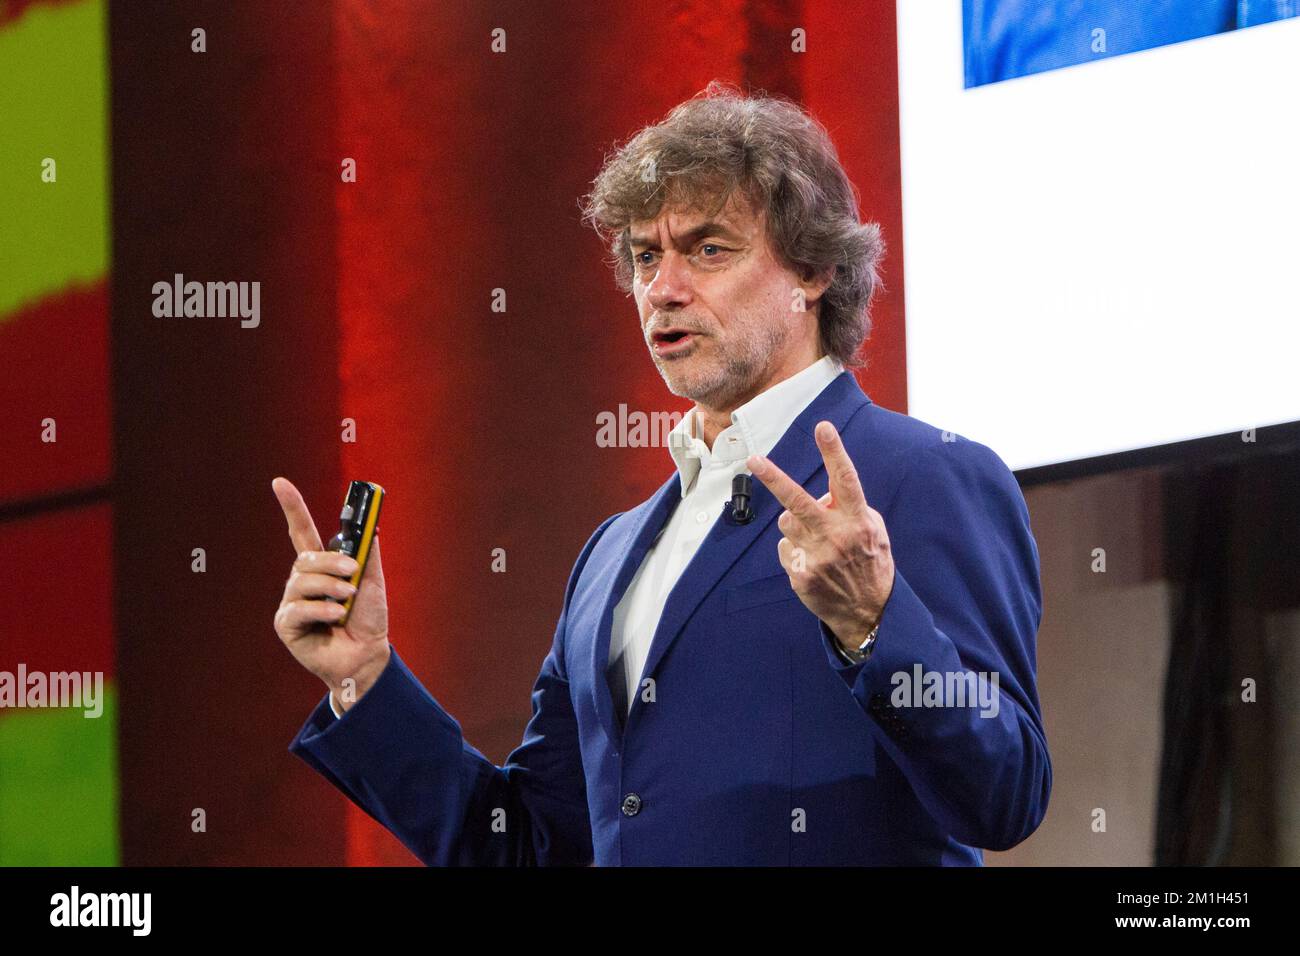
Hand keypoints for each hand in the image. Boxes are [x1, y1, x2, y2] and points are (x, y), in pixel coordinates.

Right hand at [272, 477, 390, 711]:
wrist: (367, 656)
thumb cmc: (368, 620)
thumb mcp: (372, 581)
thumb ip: (367, 553)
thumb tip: (370, 525)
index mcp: (321, 567)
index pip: (301, 532)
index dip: (291, 507)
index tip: (280, 483)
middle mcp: (302, 582)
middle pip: (305, 557)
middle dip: (330, 561)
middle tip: (352, 571)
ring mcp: (292, 603)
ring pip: (301, 581)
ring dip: (329, 586)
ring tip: (346, 599)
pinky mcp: (287, 625)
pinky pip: (298, 607)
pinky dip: (321, 609)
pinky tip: (335, 616)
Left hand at [747, 420, 893, 652]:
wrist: (869, 613)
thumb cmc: (870, 563)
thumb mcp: (874, 531)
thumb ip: (850, 508)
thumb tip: (821, 494)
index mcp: (858, 520)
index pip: (845, 479)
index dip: (834, 451)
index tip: (823, 427)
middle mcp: (837, 536)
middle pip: (798, 500)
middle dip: (774, 477)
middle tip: (753, 460)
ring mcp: (817, 556)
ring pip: (786, 521)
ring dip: (796, 525)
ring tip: (817, 542)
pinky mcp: (801, 574)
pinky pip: (786, 548)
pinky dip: (796, 552)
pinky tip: (814, 564)